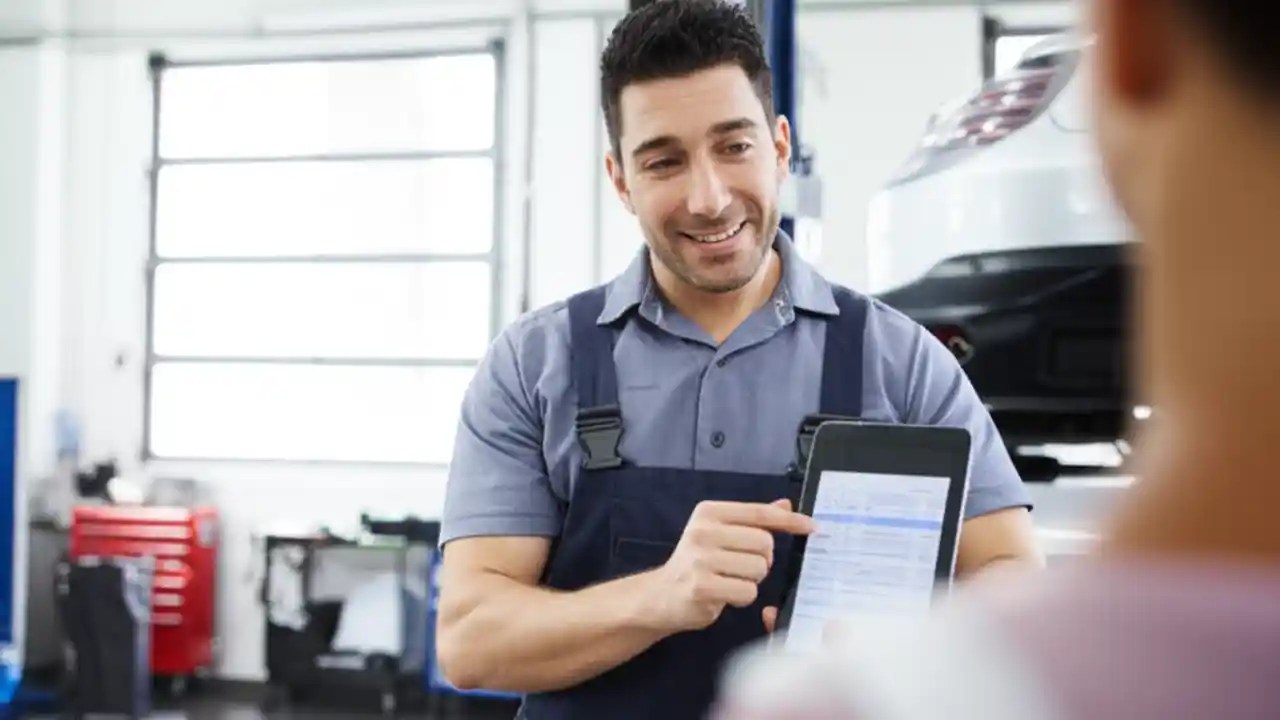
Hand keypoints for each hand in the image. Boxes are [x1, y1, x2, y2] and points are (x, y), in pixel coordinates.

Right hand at [645, 499, 813, 633]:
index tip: (812, 526)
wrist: (660, 596)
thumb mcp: (720, 534)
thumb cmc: (696, 563)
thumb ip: (751, 520)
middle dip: (763, 559)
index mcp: (709, 513)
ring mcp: (701, 560)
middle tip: (743, 566)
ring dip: (752, 580)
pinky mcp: (702, 587)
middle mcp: (703, 532)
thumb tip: (785, 504)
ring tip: (730, 580)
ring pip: (758, 569)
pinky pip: (746, 592)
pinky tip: (725, 594)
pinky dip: (742, 596)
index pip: (759, 513)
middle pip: (765, 544)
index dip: (790, 520)